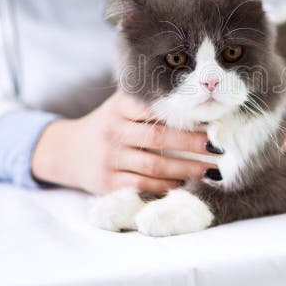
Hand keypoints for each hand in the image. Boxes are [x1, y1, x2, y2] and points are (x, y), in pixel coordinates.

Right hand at [31, 91, 218, 194]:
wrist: (66, 150)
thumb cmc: (109, 124)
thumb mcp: (120, 105)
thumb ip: (148, 99)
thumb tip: (197, 99)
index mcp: (120, 107)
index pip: (155, 109)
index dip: (184, 115)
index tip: (210, 121)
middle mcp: (113, 130)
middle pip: (160, 138)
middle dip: (193, 144)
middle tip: (219, 148)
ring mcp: (109, 157)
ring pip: (154, 165)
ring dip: (186, 169)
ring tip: (210, 170)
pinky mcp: (107, 181)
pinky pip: (142, 185)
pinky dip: (165, 186)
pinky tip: (184, 184)